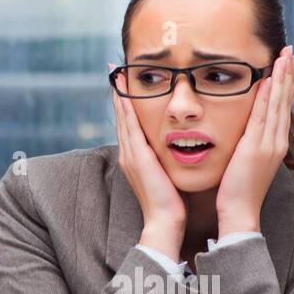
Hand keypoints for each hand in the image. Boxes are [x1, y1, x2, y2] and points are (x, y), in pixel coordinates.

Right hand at [110, 63, 186, 253]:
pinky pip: (130, 126)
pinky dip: (126, 108)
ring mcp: (130, 155)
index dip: (126, 105)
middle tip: (116, 72)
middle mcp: (129, 154)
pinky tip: (126, 93)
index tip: (125, 86)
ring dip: (120, 96)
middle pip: (122, 117)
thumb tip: (177, 149)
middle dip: (119, 95)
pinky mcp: (136, 156)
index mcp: (136, 158)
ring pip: (123, 118)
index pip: (130, 125)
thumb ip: (167, 161)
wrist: (165, 221)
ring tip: (118, 75)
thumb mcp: (168, 176)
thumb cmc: (172, 203)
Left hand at [215, 45, 293, 233]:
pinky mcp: (257, 148)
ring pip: (278, 105)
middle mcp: (276, 141)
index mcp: (273, 143)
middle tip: (291, 51)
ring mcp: (269, 144)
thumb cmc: (237, 189)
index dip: (287, 85)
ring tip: (286, 56)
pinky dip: (268, 97)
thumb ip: (247, 142)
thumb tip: (243, 129)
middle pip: (285, 101)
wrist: (238, 212)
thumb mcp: (245, 160)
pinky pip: (263, 117)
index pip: (282, 107)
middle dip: (289, 75)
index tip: (289, 64)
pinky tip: (269, 80)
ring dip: (282, 79)